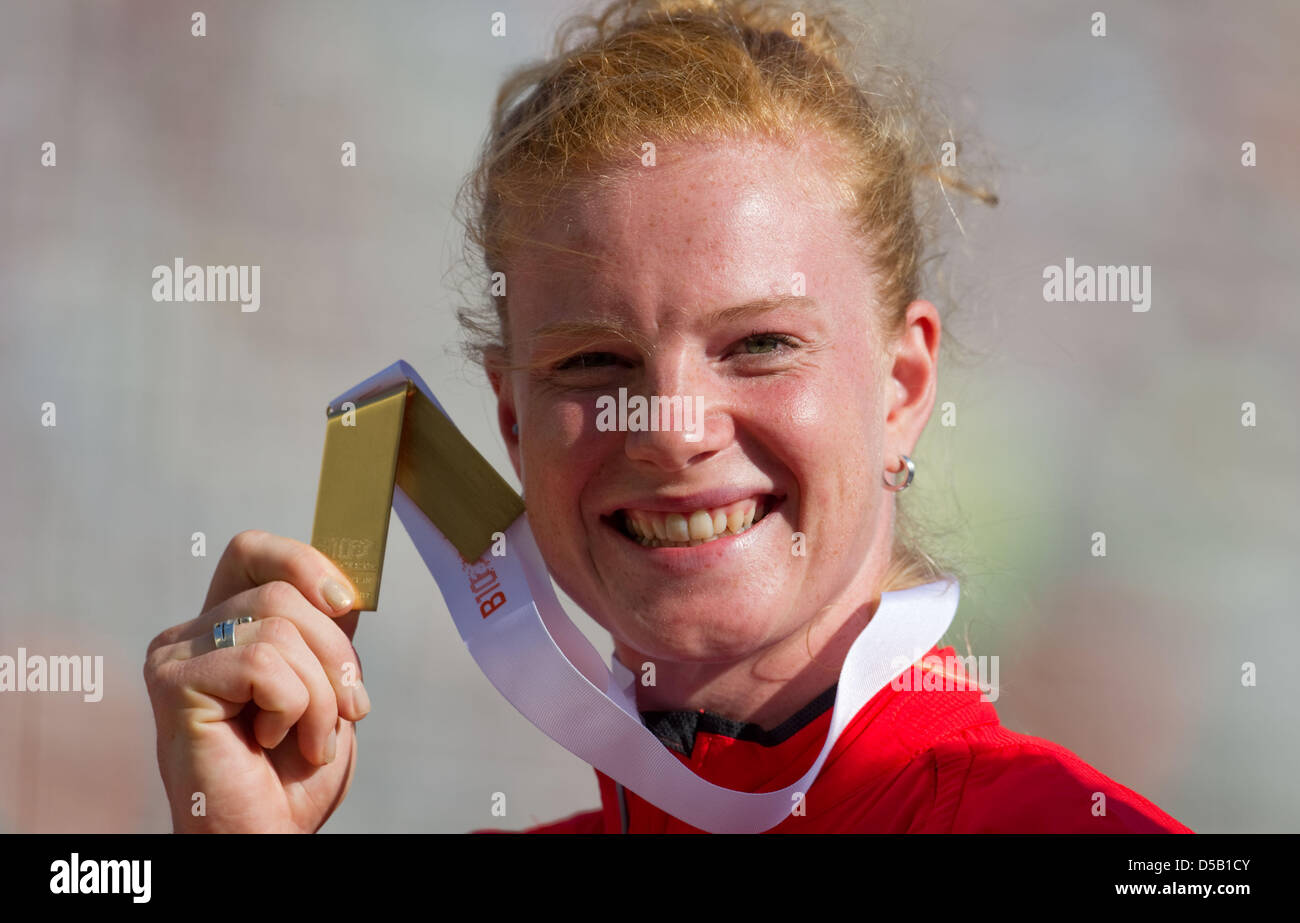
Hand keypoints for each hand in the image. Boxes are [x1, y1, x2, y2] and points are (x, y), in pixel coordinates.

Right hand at [143, 530, 371, 832]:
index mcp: (222, 625)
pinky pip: (262, 663)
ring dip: (320, 693)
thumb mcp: (325, 682)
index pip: (253, 551)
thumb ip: (323, 628)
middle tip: (349, 708)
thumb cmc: (291, 771)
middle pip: (280, 593)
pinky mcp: (174, 684)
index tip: (347, 603)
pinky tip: (276, 739)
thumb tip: (344, 584)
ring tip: (310, 738)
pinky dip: (293, 706)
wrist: (266, 834)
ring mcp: (176, 656)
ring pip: (279, 629)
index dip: (304, 563)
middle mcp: (189, 633)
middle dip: (334, 653)